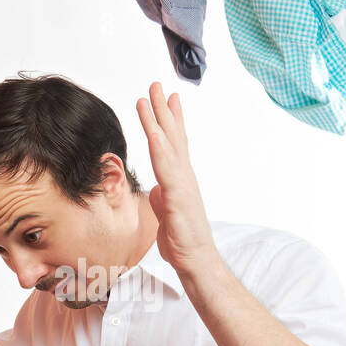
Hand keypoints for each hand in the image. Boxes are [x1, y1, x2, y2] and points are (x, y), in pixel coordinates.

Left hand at [135, 81, 218, 279]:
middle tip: (158, 84)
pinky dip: (159, 148)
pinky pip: (166, 168)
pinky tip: (152, 132)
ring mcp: (182, 185)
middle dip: (165, 109)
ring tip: (149, 97)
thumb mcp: (166, 215)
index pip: (175, 143)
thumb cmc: (183, 241)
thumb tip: (154, 189)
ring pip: (168, 145)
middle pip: (173, 136)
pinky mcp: (178, 197)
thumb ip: (161, 198)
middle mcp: (184, 177)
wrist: (196, 262)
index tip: (168, 98)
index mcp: (180, 180)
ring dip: (159, 120)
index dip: (171, 120)